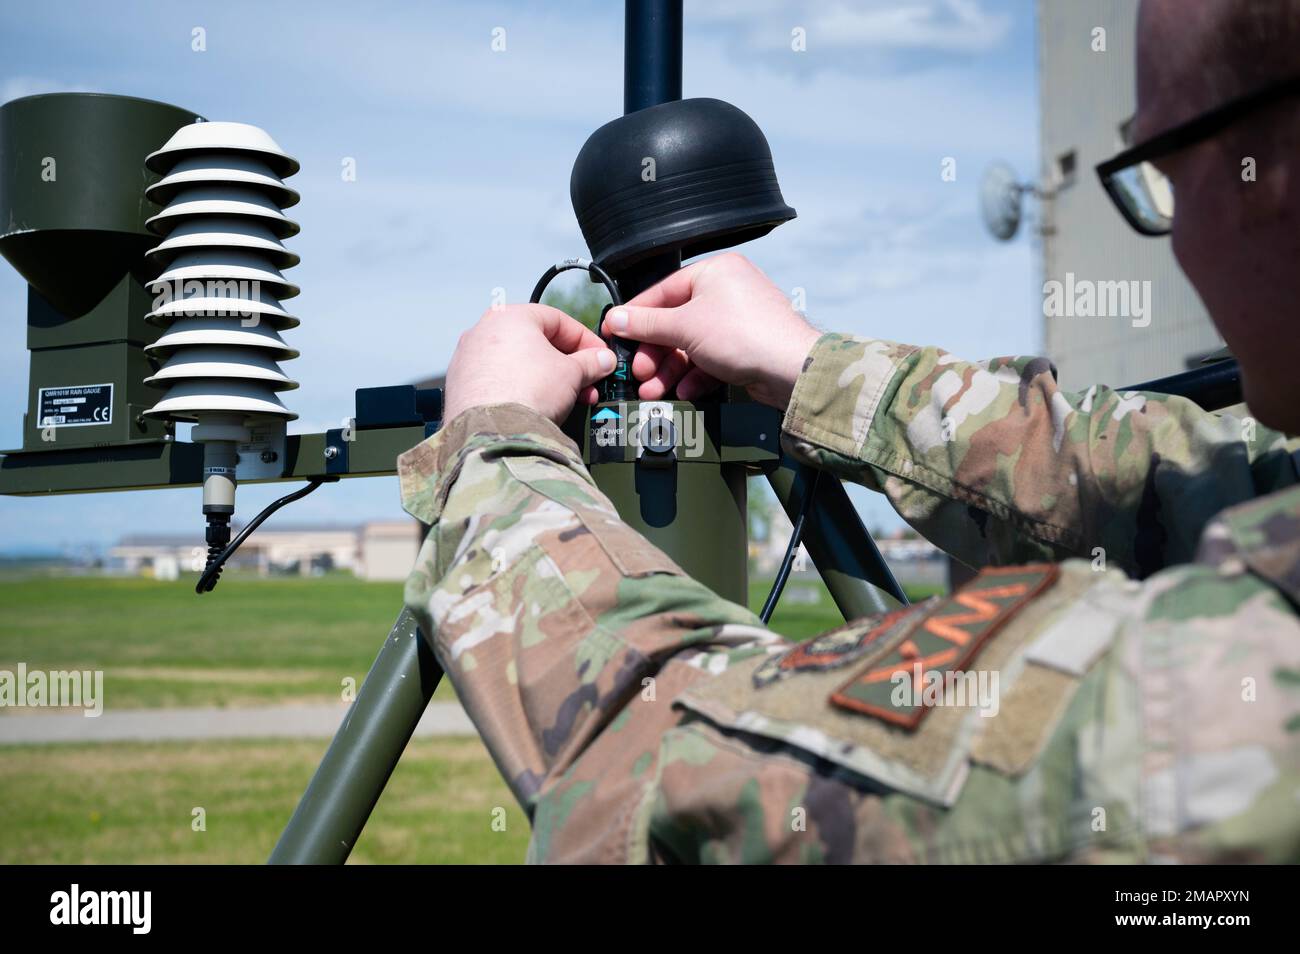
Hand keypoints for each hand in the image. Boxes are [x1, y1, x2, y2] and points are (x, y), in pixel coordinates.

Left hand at [442, 304, 615, 424]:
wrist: (492, 431)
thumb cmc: (526, 392)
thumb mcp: (571, 373)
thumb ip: (590, 362)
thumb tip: (601, 360)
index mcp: (510, 316)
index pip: (558, 320)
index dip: (585, 340)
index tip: (599, 357)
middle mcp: (483, 331)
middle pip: (536, 343)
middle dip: (567, 365)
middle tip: (586, 382)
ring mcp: (468, 359)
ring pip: (517, 363)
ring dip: (546, 379)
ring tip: (566, 399)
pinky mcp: (461, 386)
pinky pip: (499, 381)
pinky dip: (520, 389)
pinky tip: (536, 406)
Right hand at [602, 253, 820, 408]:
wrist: (791, 370)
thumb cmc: (745, 335)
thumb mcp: (685, 326)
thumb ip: (647, 324)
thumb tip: (616, 319)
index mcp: (715, 272)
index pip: (663, 291)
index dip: (637, 315)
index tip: (616, 333)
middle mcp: (727, 292)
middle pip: (676, 322)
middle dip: (655, 352)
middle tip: (638, 372)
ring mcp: (737, 322)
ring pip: (691, 345)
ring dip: (670, 369)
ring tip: (653, 390)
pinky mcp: (744, 349)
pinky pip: (710, 360)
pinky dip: (694, 376)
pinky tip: (682, 391)